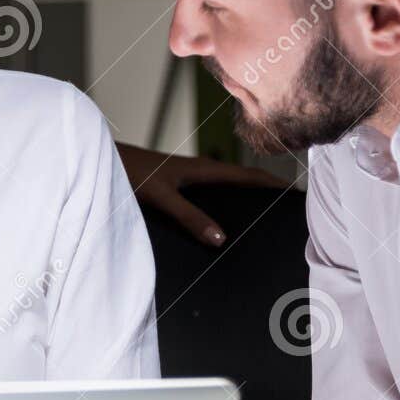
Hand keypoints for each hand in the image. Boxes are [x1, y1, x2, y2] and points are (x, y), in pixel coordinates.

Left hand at [116, 143, 284, 246]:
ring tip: (261, 221)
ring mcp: (188, 178)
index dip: (276, 186)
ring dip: (245, 200)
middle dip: (266, 195)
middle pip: (243, 182)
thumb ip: (189, 217)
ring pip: (226, 189)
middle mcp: (200, 171)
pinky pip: (208, 195)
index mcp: (204, 169)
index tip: (299, 197)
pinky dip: (222, 206)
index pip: (251, 176)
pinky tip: (220, 225)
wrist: (100, 159)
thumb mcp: (160, 197)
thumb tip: (221, 240)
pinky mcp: (175, 185)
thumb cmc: (129, 172)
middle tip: (287, 214)